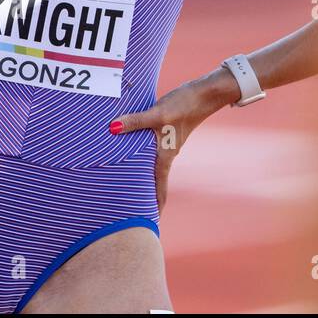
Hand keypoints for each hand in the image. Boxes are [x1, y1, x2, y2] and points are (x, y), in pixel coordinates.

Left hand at [109, 68, 240, 209]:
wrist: (205, 93)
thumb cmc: (184, 105)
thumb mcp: (157, 114)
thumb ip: (135, 121)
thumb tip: (112, 127)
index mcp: (165, 155)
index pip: (159, 187)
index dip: (154, 206)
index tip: (149, 223)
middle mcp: (167, 153)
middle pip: (154, 180)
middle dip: (145, 195)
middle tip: (132, 210)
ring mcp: (167, 142)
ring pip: (152, 166)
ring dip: (143, 177)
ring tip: (129, 186)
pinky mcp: (166, 131)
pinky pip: (150, 150)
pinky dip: (141, 157)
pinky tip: (131, 151)